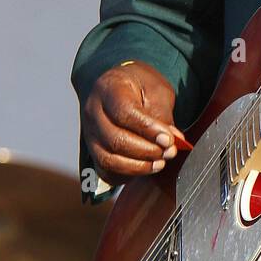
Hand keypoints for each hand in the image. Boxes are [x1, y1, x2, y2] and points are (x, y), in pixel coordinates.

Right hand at [81, 60, 186, 182]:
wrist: (121, 85)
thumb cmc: (140, 86)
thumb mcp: (157, 90)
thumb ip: (162, 115)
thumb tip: (170, 143)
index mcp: (109, 88)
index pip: (124, 113)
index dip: (148, 130)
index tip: (169, 139)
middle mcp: (93, 111)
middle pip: (115, 140)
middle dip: (146, 151)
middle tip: (169, 152)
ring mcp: (90, 133)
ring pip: (108, 159)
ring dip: (138, 166)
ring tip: (160, 163)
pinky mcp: (93, 150)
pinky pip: (105, 170)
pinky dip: (126, 174)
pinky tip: (145, 168)